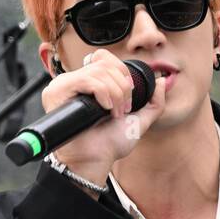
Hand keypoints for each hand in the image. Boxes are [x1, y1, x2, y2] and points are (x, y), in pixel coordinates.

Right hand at [42, 47, 167, 179]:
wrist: (95, 160)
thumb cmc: (110, 145)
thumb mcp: (139, 121)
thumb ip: (154, 103)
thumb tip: (161, 81)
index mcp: (91, 83)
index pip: (104, 58)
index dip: (122, 72)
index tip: (127, 100)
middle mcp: (76, 82)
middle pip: (104, 63)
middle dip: (122, 87)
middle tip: (122, 111)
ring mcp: (65, 86)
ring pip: (98, 71)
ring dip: (114, 93)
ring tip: (113, 114)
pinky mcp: (57, 92)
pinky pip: (86, 79)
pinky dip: (102, 93)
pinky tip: (104, 110)